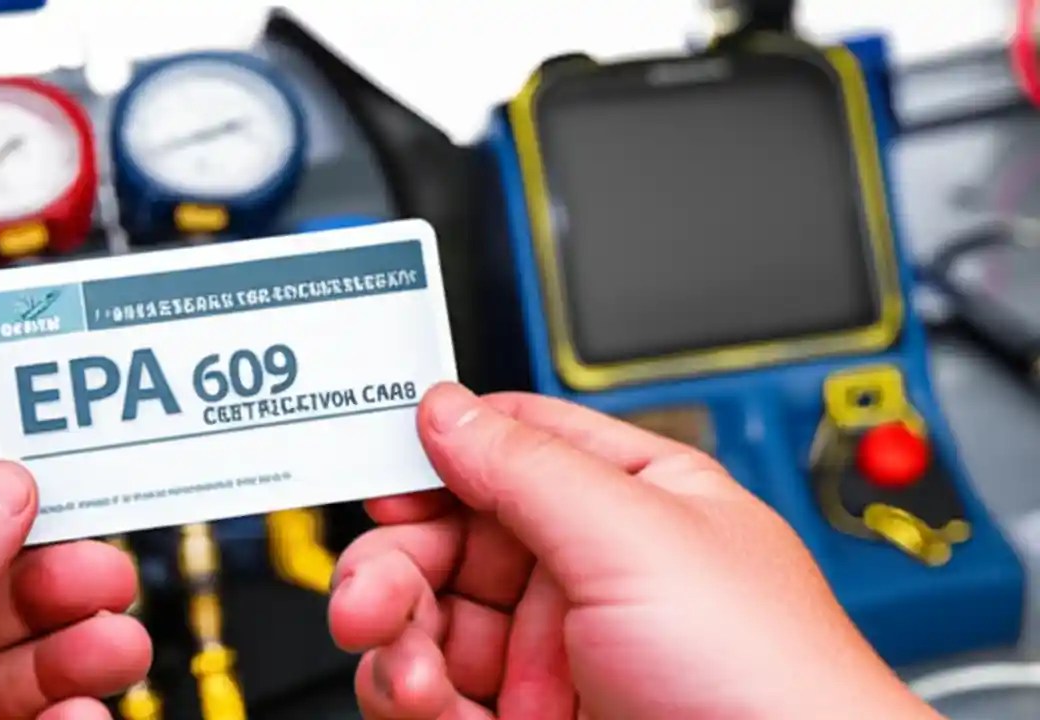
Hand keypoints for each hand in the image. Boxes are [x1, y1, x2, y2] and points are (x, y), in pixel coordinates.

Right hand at [329, 384, 938, 718]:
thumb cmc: (771, 680)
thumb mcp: (639, 539)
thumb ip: (530, 466)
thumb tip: (445, 407)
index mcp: (627, 500)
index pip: (508, 447)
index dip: (436, 453)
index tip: (373, 466)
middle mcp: (585, 572)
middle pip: (449, 538)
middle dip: (398, 560)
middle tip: (373, 590)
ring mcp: (552, 655)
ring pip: (429, 618)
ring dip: (397, 634)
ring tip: (410, 663)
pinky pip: (433, 692)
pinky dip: (409, 693)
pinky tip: (423, 698)